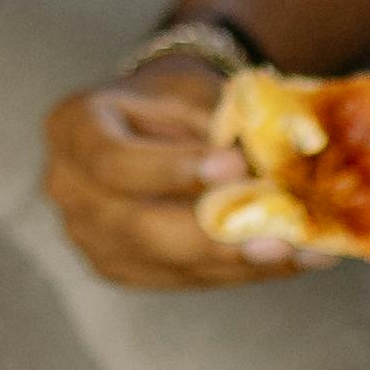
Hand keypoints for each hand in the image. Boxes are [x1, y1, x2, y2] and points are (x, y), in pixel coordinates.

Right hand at [46, 67, 311, 290]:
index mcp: (71, 128)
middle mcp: (65, 188)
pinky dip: (240, 271)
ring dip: (240, 261)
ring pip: (166, 262)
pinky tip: (292, 260)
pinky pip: (183, 278)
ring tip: (304, 252)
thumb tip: (284, 157)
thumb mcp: (190, 91)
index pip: (112, 161)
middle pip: (135, 227)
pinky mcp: (122, 269)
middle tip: (280, 235)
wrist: (152, 123)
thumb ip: (224, 121)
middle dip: (212, 234)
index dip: (171, 170)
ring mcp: (87, 237)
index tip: (233, 165)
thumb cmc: (173, 100)